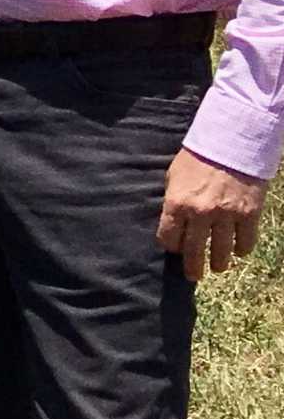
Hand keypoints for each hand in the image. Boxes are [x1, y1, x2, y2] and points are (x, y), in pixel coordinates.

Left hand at [157, 149, 264, 281]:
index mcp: (177, 204)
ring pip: (221, 251)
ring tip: (217, 267)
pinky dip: (242, 249)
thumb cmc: (197, 158)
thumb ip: (173, 201)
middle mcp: (200, 214)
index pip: (169, 238)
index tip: (174, 249)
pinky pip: (246, 241)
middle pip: (194, 251)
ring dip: (219, 263)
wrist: (232, 142)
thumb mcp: (174, 177)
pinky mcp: (249, 214)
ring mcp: (227, 216)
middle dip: (192, 267)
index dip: (171, 246)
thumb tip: (171, 222)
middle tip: (192, 276)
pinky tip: (239, 250)